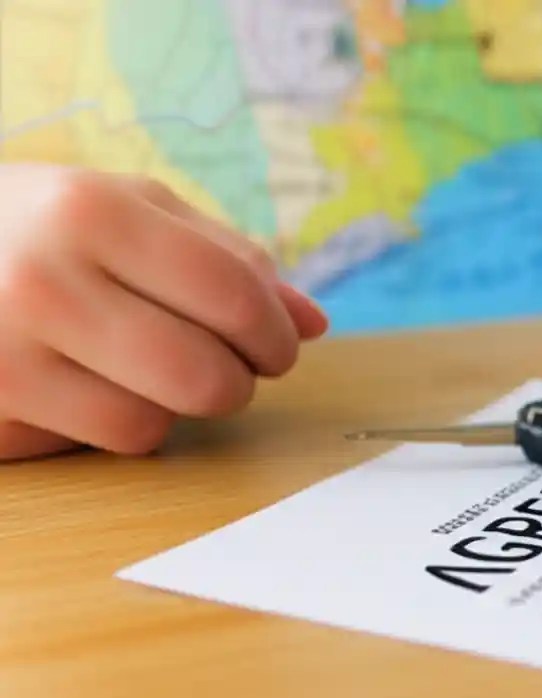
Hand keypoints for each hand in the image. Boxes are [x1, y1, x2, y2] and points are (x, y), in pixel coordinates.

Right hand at [0, 165, 328, 460]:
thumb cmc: (38, 228)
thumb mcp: (125, 209)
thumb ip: (225, 257)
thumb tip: (313, 322)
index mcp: (91, 211)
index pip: (235, 294)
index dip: (275, 333)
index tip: (277, 344)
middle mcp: (43, 283)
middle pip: (207, 376)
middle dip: (237, 381)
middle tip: (225, 366)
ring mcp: (3, 356)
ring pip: (154, 426)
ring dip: (172, 408)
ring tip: (144, 367)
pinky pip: (97, 446)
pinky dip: (114, 424)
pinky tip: (86, 385)